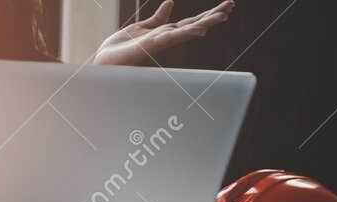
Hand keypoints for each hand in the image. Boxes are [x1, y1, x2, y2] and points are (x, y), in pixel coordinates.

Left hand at [92, 0, 233, 65]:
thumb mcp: (142, 26)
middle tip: (231, 6)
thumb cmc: (121, 47)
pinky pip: (170, 37)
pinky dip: (185, 33)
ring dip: (205, 23)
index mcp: (165, 33)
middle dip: (213, 16)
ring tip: (222, 16)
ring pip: (187, 31)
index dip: (208, 14)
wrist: (104, 61)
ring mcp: (159, 42)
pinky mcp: (149, 45)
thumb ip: (158, 18)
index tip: (227, 6)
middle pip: (194, 24)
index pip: (192, 21)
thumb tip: (171, 2)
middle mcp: (165, 38)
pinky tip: (199, 30)